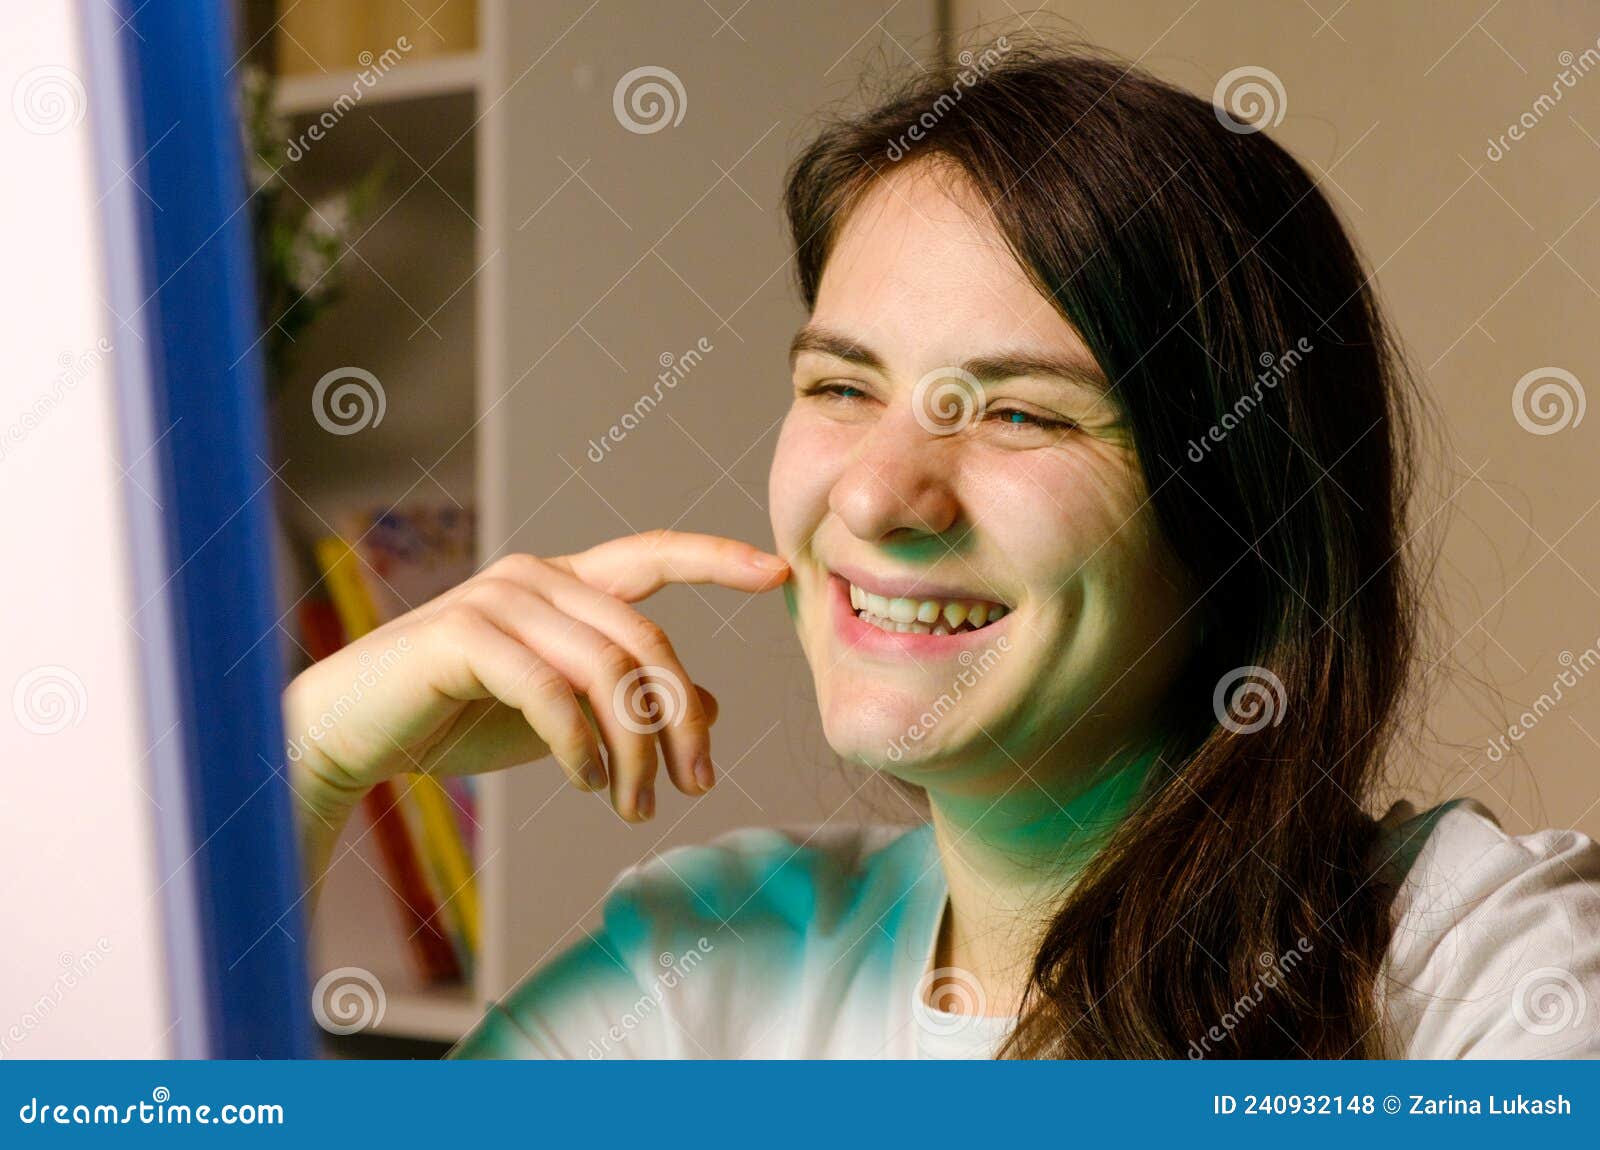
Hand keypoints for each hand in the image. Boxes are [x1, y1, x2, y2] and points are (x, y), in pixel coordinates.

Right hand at [283, 530, 788, 877]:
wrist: (351, 734)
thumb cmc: (456, 717)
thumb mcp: (561, 712)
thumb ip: (627, 699)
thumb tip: (709, 706)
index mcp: (564, 582)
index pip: (653, 556)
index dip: (715, 559)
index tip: (775, 574)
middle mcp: (537, 577)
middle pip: (647, 641)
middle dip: (679, 721)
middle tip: (693, 786)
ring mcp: (498, 599)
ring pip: (608, 671)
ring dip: (634, 749)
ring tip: (632, 804)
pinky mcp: (464, 636)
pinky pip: (552, 692)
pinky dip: (580, 745)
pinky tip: (587, 784)